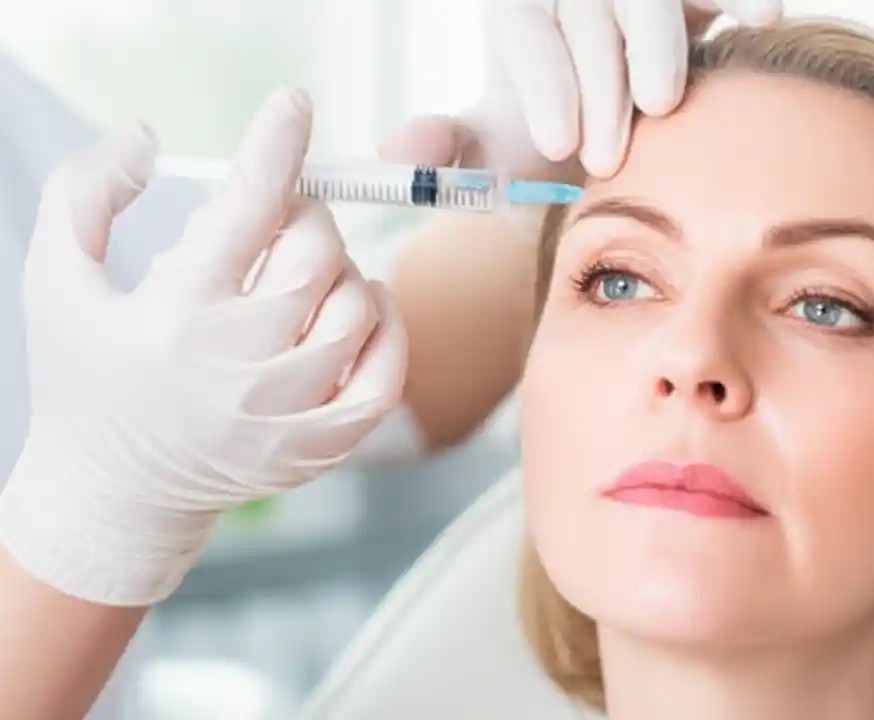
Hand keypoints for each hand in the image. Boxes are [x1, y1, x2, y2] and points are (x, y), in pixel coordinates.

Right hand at [0, 89, 407, 605]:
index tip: (292, 104)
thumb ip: (85, 195)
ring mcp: (285, 414)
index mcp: (176, 315)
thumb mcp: (55, 282)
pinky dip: (390, 334)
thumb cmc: (88, 379)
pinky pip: (386, 379)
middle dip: (307, 218)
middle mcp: (238, 365)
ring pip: (357, 311)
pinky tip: (364, 312)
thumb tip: (144, 137)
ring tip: (311, 273)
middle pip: (314, 257)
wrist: (115, 496)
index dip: (276, 147)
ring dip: (344, 272)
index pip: (246, 210)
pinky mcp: (318, 449)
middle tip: (285, 221)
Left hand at [379, 0, 782, 179]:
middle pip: (585, 12)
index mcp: (517, 2)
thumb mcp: (503, 134)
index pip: (521, 23)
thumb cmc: (557, 114)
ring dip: (656, 43)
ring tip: (664, 102)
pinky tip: (763, 20)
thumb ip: (454, 146)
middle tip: (608, 156)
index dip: (542, 78)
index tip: (558, 140)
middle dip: (598, 83)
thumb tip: (395, 157)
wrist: (619, 90)